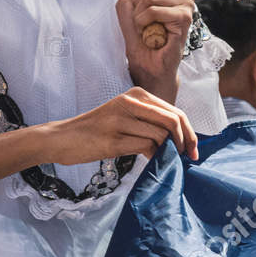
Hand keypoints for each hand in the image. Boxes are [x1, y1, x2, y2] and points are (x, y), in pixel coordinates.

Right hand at [41, 86, 198, 164]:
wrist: (62, 138)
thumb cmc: (96, 130)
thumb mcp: (124, 115)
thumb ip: (149, 120)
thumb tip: (181, 138)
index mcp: (136, 94)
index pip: (175, 112)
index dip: (189, 132)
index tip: (193, 150)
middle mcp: (130, 103)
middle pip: (173, 121)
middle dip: (186, 142)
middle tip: (188, 157)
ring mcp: (120, 120)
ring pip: (161, 136)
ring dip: (167, 152)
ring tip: (163, 159)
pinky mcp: (113, 139)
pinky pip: (146, 147)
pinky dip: (154, 157)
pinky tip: (149, 161)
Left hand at [118, 0, 195, 98]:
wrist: (147, 64)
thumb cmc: (140, 37)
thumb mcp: (130, 3)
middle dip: (137, 2)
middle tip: (142, 20)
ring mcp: (186, 5)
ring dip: (139, 16)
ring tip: (147, 29)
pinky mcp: (185, 17)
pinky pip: (154, 9)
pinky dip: (145, 23)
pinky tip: (151, 34)